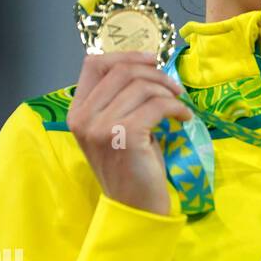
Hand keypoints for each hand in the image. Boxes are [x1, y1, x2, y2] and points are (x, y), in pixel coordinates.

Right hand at [67, 51, 191, 215]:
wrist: (135, 204)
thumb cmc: (132, 164)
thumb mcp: (118, 126)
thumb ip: (121, 98)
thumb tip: (147, 65)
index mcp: (77, 111)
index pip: (94, 64)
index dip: (127, 55)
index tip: (153, 60)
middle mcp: (83, 117)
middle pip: (122, 70)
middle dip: (155, 74)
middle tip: (175, 89)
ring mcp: (100, 127)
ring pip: (141, 86)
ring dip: (168, 92)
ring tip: (179, 106)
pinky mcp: (124, 135)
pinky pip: (157, 105)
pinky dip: (177, 107)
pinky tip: (183, 118)